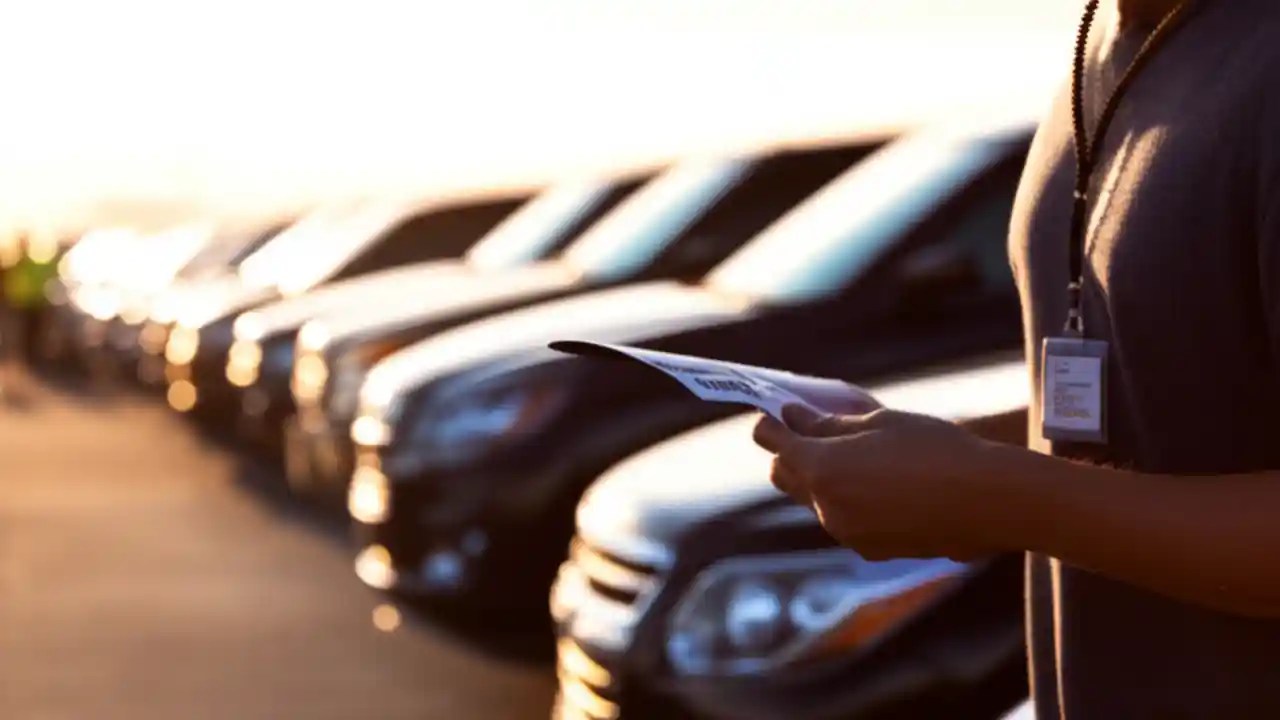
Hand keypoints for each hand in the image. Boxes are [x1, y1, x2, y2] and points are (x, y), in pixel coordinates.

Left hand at [753, 404, 1017, 560]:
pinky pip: (844, 520)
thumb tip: (792, 416)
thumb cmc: (936, 448)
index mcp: (823, 469)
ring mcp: (847, 533)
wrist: (987, 500)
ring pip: (815, 501)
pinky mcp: (870, 549)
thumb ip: (828, 424)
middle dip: (789, 454)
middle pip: (784, 477)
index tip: (776, 414)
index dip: (771, 426)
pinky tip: (881, 486)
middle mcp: (826, 507)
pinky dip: (848, 501)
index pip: (775, 444)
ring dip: (821, 479)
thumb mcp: (879, 423)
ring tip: (856, 457)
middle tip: (811, 430)